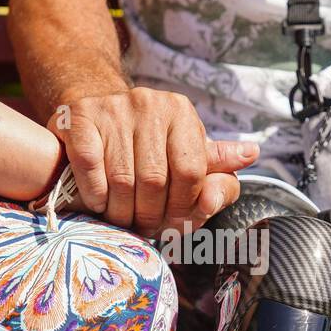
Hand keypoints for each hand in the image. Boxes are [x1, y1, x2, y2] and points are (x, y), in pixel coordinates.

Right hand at [50, 88, 258, 235]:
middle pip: (155, 181)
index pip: (191, 173)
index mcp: (181, 113)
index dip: (182, 207)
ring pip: (122, 181)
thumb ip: (218, 170)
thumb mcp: (186, 157)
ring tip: (121, 219)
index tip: (172, 223)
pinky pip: (91, 169)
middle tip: (144, 227)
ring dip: (121, 213)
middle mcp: (149, 104)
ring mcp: (112, 109)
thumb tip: (250, 155)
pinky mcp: (79, 118)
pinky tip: (99, 203)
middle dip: (149, 215)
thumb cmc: (148, 146)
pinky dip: (95, 196)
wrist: (93, 114)